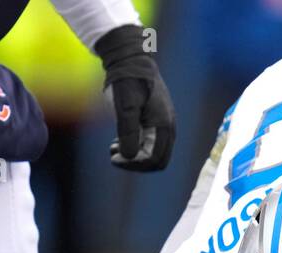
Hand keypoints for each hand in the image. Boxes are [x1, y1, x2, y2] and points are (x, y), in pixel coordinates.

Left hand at [95, 24, 175, 170]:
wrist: (130, 58)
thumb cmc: (126, 81)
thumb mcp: (124, 106)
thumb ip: (127, 132)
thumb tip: (129, 157)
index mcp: (163, 126)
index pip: (154, 159)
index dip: (134, 164)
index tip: (114, 158)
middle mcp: (168, 128)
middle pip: (158, 161)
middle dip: (136, 164)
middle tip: (114, 155)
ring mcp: (164, 123)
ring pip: (155, 153)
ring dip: (136, 156)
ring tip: (113, 148)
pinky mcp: (157, 119)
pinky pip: (152, 142)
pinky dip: (137, 147)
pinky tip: (120, 140)